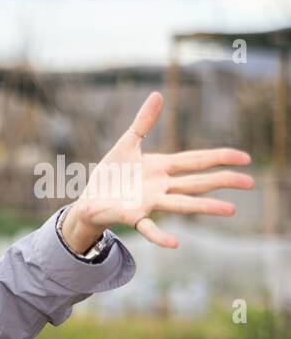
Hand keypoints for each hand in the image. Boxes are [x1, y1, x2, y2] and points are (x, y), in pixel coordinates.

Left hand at [68, 91, 253, 248]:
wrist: (89, 199)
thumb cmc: (112, 173)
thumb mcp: (127, 143)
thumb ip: (143, 122)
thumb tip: (158, 94)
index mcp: (162, 167)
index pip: (196, 160)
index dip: (219, 157)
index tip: (244, 158)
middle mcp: (161, 186)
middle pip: (197, 182)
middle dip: (222, 181)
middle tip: (249, 182)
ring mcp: (149, 202)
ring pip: (181, 204)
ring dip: (205, 207)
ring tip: (229, 210)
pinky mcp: (133, 216)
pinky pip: (149, 227)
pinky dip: (160, 236)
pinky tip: (175, 244)